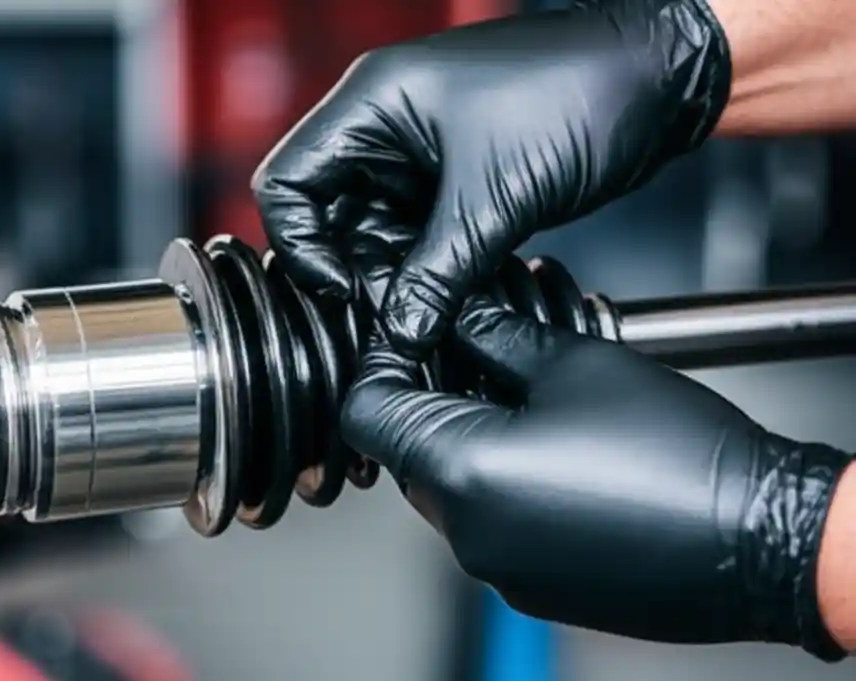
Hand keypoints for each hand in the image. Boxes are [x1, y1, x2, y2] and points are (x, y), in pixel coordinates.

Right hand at [252, 0, 729, 357]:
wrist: (662, 78)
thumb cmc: (580, 89)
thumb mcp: (495, 197)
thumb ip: (437, 273)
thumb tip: (398, 333)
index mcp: (372, 104)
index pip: (286, 181)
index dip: (300, 244)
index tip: (339, 288)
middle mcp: (385, 129)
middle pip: (328, 216)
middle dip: (355, 271)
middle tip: (388, 317)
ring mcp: (420, 156)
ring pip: (376, 236)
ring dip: (395, 280)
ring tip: (426, 317)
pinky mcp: (456, 182)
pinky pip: (420, 239)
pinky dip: (429, 274)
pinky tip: (450, 303)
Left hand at [342, 297, 849, 658]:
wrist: (759, 537)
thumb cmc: (676, 453)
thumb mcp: (573, 363)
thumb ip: (491, 334)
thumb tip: (452, 313)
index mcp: (460, 471)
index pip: (365, 411)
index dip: (380, 361)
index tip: (408, 334)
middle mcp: (465, 533)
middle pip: (401, 453)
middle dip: (426, 400)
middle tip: (473, 358)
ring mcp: (497, 568)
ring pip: (445, 491)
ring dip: (464, 443)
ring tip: (524, 402)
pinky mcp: (530, 588)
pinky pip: (487, 528)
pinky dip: (499, 487)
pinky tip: (554, 453)